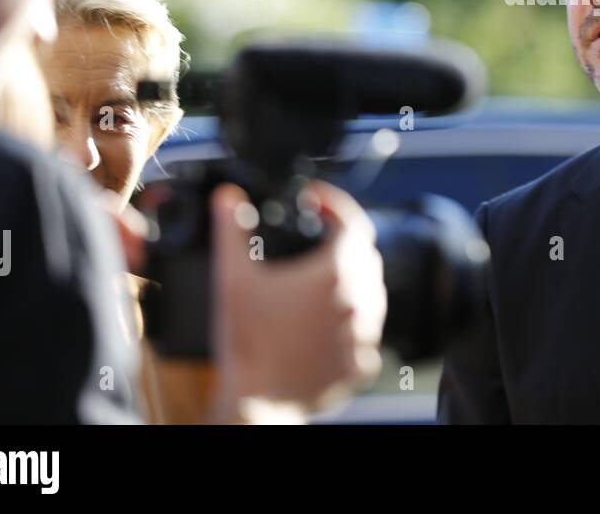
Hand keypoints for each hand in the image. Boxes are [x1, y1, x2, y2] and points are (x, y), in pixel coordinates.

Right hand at [209, 181, 385, 420]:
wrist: (255, 402)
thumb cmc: (246, 342)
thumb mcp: (232, 278)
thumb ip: (230, 230)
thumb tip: (228, 199)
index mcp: (335, 274)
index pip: (353, 223)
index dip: (334, 206)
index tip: (316, 202)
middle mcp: (359, 302)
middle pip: (365, 257)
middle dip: (342, 242)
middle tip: (315, 241)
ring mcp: (363, 336)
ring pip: (371, 295)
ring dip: (351, 283)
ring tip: (319, 283)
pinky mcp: (360, 364)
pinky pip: (366, 334)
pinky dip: (350, 323)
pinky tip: (325, 323)